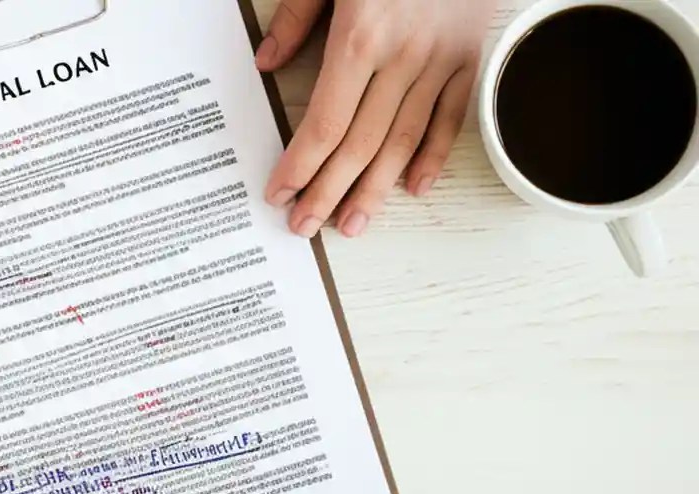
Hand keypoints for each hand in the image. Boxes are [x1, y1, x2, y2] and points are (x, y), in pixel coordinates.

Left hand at [257, 0, 496, 237]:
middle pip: (359, 144)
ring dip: (375, 191)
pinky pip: (451, 117)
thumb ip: (296, 16)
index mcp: (361, 34)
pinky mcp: (472, 54)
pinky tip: (411, 188)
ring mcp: (443, 57)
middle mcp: (404, 55)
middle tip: (304, 227)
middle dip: (328, 193)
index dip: (299, 167)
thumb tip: (265, 61)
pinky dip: (432, 156)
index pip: (323, 124)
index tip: (279, 194)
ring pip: (403, 142)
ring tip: (351, 225)